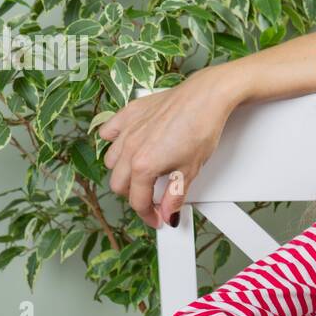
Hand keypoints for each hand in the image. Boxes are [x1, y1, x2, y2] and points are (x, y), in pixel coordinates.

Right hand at [99, 63, 242, 227]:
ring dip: (123, 172)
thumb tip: (168, 213)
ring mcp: (127, 130)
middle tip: (152, 199)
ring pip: (111, 161)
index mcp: (144, 165)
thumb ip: (174, 196)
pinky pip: (109, 132)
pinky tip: (125, 145)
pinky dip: (113, 142)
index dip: (148, 215)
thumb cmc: (201, 128)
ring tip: (142, 173)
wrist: (206, 97)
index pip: (137, 201)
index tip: (157, 218)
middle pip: (119, 184)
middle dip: (135, 196)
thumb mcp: (190, 170)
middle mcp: (130, 148)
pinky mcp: (129, 114)